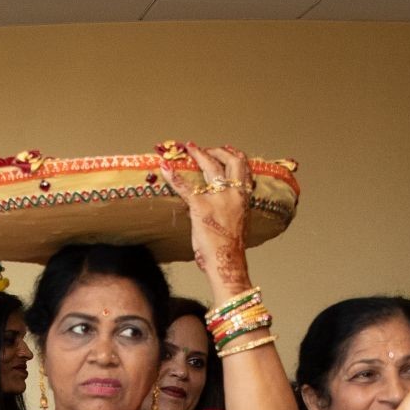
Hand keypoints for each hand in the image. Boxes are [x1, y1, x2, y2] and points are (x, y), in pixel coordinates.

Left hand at [159, 142, 256, 291]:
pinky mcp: (200, 206)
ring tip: (188, 147)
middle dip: (218, 151)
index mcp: (244, 198)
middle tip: (205, 149)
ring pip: (210, 166)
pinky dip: (173, 175)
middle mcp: (233, 194)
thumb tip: (219, 206)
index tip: (228, 150)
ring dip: (199, 154)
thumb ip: (230, 208)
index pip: (244, 169)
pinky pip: (185, 186)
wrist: (227, 262)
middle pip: (231, 160)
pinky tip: (165, 167)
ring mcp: (217, 198)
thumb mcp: (237, 222)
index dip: (235, 156)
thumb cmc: (230, 248)